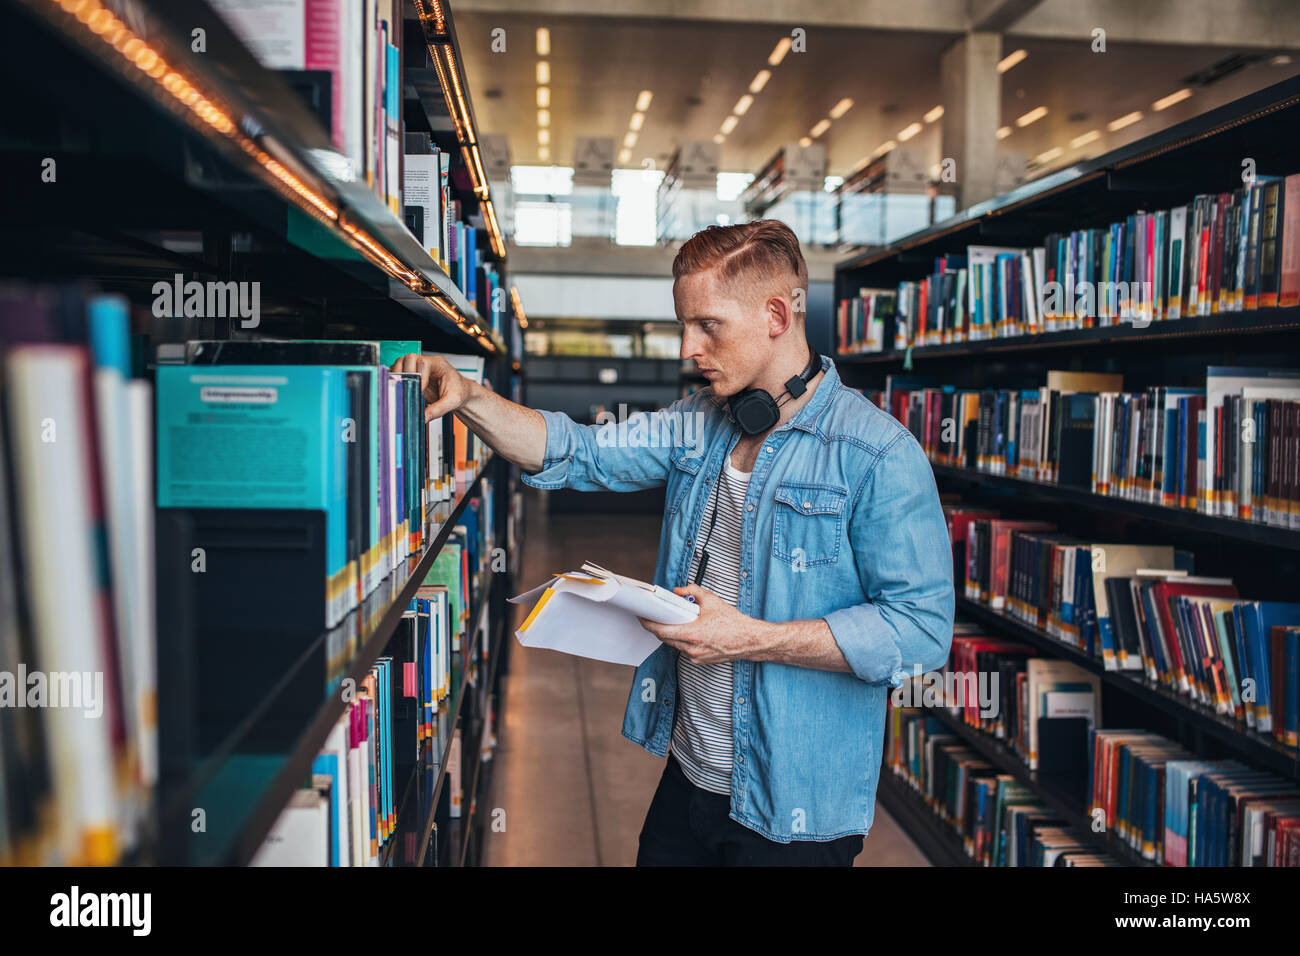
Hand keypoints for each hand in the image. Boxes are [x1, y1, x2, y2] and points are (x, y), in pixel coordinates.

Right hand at [391, 353, 472, 422]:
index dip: (419, 375)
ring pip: (401, 363)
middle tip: (408, 388)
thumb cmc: (459, 391)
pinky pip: (399, 372)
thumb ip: (438, 410)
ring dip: (399, 375)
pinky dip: (397, 380)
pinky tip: (399, 389)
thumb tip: (423, 417)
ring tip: (402, 388)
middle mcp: (427, 363)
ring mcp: (418, 368)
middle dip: (406, 373)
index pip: (424, 363)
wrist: (460, 392)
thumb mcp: (452, 402)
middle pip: (409, 358)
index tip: (420, 390)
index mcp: (439, 365)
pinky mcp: (412, 375)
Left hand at [638, 584, 773, 664]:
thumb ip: (692, 591)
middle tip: (656, 615)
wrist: (750, 640)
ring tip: (675, 622)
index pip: (661, 630)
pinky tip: (688, 632)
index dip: (648, 623)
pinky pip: (684, 650)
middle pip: (665, 638)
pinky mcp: (700, 661)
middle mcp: (692, 648)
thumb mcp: (712, 601)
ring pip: (674, 644)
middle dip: (659, 627)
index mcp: (692, 633)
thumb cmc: (733, 622)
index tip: (642, 616)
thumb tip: (678, 591)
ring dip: (672, 633)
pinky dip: (682, 640)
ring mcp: (695, 656)